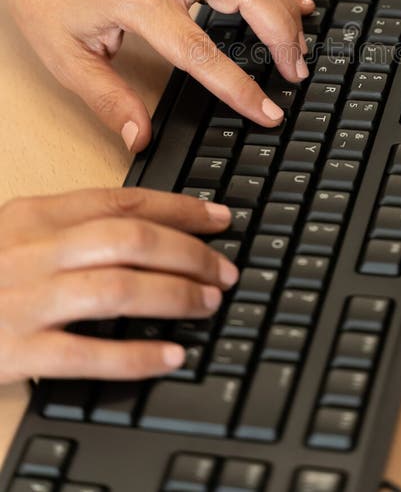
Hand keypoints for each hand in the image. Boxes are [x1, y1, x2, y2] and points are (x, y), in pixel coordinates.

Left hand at [0, 0, 313, 150]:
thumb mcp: (65, 57)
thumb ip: (108, 101)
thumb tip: (141, 138)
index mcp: (136, 1)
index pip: (202, 52)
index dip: (240, 87)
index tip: (267, 111)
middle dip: (281, 35)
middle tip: (296, 72)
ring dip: (285, 4)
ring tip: (303, 42)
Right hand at [0, 187, 237, 381]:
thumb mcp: (20, 232)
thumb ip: (75, 224)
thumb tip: (151, 226)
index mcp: (36, 213)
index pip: (123, 201)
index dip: (181, 207)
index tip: (221, 218)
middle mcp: (33, 250)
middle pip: (130, 240)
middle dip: (189, 253)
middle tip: (224, 269)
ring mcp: (23, 300)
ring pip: (117, 289)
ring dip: (173, 295)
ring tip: (208, 303)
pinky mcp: (14, 350)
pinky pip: (86, 354)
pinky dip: (135, 355)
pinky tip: (169, 355)